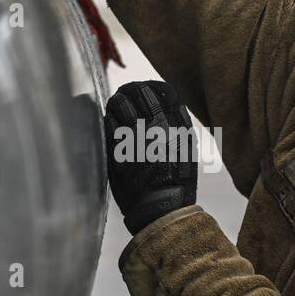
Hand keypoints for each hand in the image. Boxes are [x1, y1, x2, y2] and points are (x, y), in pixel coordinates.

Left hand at [104, 81, 197, 234]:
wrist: (161, 209)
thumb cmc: (176, 181)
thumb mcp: (185, 149)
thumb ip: (177, 125)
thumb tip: (166, 104)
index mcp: (176, 125)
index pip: (162, 91)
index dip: (150, 87)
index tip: (144, 88)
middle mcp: (156, 127)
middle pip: (138, 93)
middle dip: (130, 91)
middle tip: (125, 93)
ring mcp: (135, 137)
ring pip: (120, 105)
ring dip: (116, 102)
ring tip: (115, 104)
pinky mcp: (117, 148)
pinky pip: (109, 124)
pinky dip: (108, 119)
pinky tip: (109, 120)